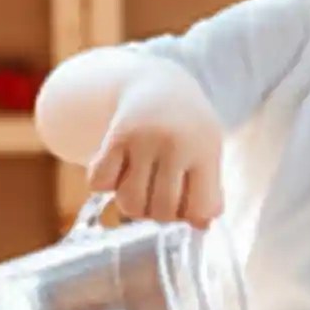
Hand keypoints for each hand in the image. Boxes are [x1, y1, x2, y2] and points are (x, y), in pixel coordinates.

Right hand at [87, 63, 223, 227]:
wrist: (159, 83)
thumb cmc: (188, 129)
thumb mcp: (208, 153)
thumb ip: (209, 191)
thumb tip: (201, 226)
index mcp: (205, 151)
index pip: (199, 210)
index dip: (190, 216)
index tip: (186, 203)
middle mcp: (176, 145)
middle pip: (161, 211)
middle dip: (158, 214)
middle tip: (159, 196)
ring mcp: (144, 140)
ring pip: (129, 203)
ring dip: (131, 206)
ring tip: (139, 189)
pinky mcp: (115, 136)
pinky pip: (100, 183)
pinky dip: (104, 185)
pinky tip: (118, 172)